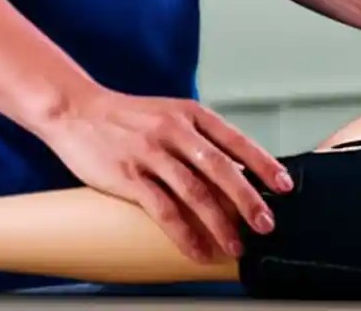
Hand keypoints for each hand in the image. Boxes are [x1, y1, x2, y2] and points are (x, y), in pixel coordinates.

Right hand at [38, 91, 291, 261]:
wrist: (75, 110)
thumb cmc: (129, 118)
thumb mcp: (171, 115)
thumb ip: (200, 140)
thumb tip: (238, 173)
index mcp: (191, 114)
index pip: (236, 140)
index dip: (263, 164)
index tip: (285, 185)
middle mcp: (174, 130)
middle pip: (220, 169)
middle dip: (248, 199)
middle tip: (266, 224)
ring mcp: (151, 153)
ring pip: (194, 192)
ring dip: (220, 222)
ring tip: (236, 245)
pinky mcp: (128, 175)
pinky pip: (163, 210)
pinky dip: (184, 233)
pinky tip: (197, 250)